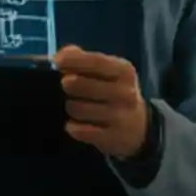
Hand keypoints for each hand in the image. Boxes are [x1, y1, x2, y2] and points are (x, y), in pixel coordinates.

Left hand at [54, 45, 149, 159]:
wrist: (139, 128)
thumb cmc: (114, 91)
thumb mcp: (107, 70)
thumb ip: (83, 58)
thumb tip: (59, 57)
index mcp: (124, 71)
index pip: (94, 61)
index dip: (71, 60)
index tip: (56, 62)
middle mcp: (125, 93)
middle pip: (77, 84)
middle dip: (66, 85)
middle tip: (67, 87)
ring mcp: (120, 117)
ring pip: (75, 108)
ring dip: (70, 107)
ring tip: (76, 106)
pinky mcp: (112, 138)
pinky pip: (78, 130)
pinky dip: (72, 127)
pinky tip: (77, 124)